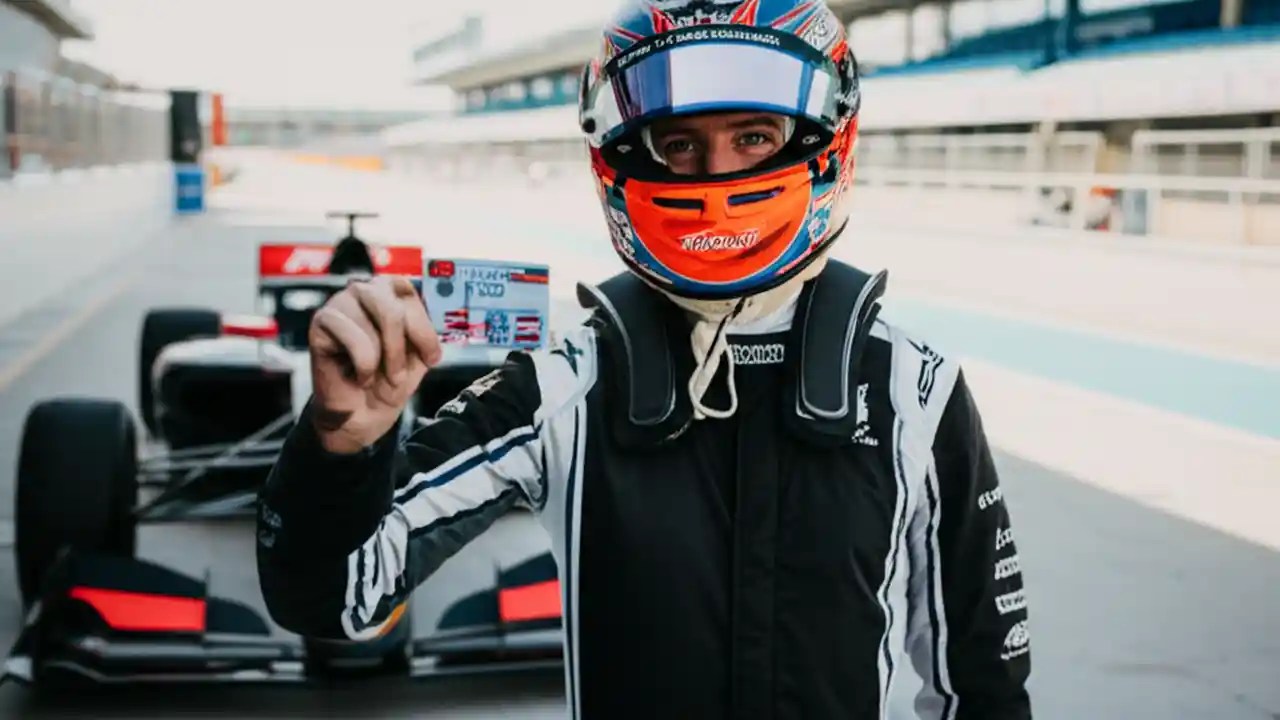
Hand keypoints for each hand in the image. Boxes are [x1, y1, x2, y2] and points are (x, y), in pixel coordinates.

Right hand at [307, 276, 441, 453]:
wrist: (362, 417)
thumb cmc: (387, 382)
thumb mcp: (418, 354)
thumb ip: (424, 330)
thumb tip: (436, 315)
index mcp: (389, 293)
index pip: (409, 293)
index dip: (422, 328)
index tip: (431, 358)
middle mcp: (364, 291)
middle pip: (392, 305)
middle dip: (401, 346)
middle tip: (399, 374)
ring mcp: (340, 303)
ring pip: (374, 319)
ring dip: (385, 357)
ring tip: (378, 377)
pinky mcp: (321, 322)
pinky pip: (352, 335)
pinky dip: (363, 363)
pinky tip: (358, 376)